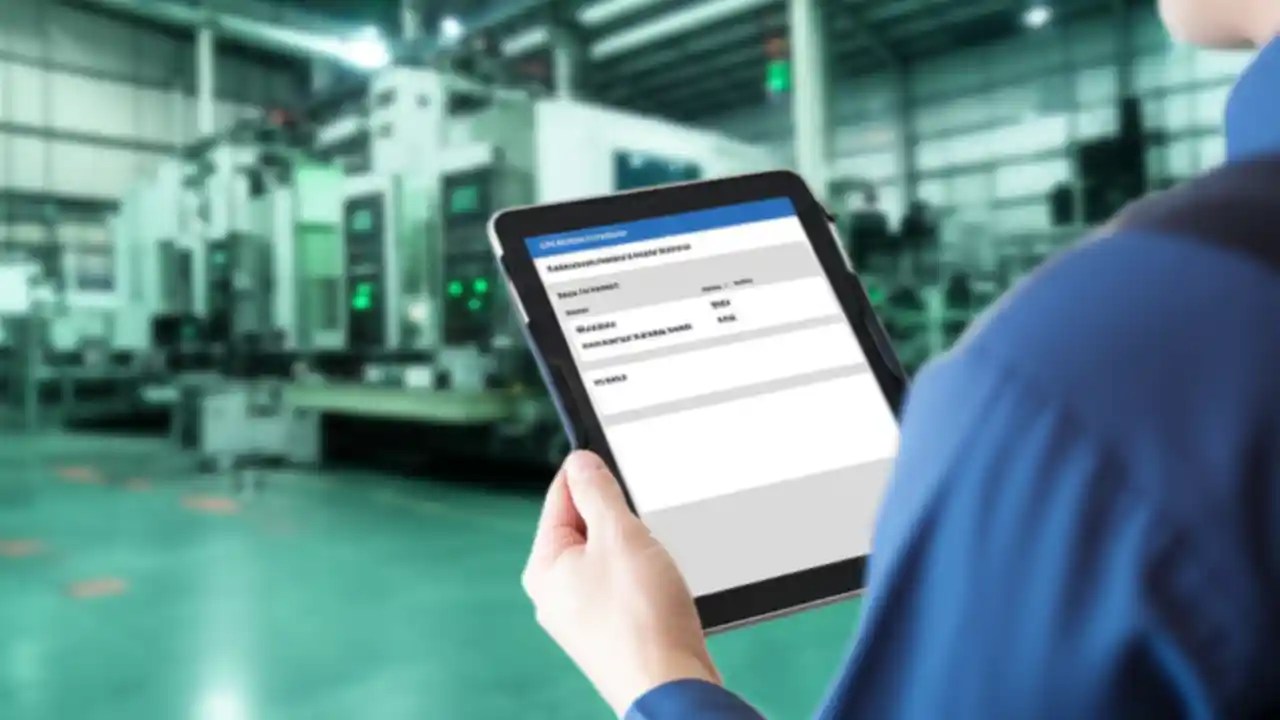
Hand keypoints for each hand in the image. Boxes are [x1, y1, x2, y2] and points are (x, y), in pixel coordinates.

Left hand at [523, 451, 720, 715]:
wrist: (670, 686)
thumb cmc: (642, 617)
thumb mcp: (619, 534)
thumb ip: (597, 491)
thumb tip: (579, 462)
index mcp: (544, 566)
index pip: (560, 498)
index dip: (589, 474)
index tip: (613, 458)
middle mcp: (555, 594)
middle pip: (586, 528)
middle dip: (620, 520)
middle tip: (643, 531)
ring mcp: (582, 616)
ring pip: (610, 558)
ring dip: (637, 552)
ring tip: (655, 568)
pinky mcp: (610, 632)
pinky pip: (624, 587)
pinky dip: (644, 580)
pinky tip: (661, 590)